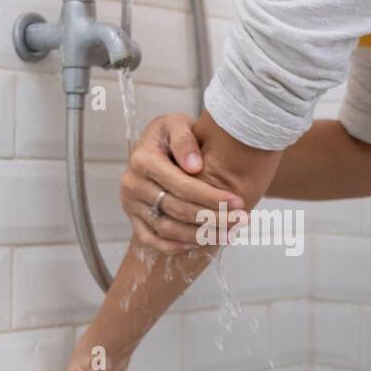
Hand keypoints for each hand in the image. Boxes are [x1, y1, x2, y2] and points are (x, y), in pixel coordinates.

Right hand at [120, 112, 244, 253]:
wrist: (156, 146)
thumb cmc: (171, 134)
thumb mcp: (177, 124)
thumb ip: (185, 140)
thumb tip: (194, 167)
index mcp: (143, 160)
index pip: (182, 186)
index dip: (212, 197)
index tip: (238, 202)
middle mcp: (133, 184)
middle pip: (178, 210)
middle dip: (213, 218)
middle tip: (241, 220)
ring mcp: (130, 204)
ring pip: (167, 229)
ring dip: (200, 235)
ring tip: (229, 234)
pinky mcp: (132, 218)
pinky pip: (152, 240)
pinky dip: (176, 246)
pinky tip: (202, 242)